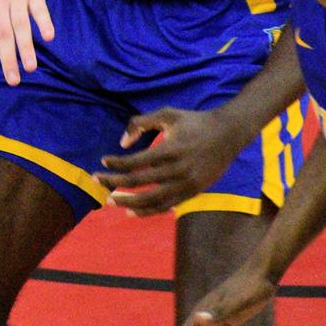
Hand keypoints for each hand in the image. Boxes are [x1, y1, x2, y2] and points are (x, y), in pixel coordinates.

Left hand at [93, 107, 249, 215]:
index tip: (103, 161)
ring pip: (152, 200)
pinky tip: (131, 211)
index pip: (136, 163)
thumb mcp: (167, 114)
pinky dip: (147, 211)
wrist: (229, 134)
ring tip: (109, 200)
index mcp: (171, 149)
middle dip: (114, 183)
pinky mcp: (193, 193)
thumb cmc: (194, 122)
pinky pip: (166, 206)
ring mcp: (187, 184)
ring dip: (128, 202)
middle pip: (139, 183)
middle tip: (96, 181)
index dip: (117, 163)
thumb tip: (122, 143)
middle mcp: (178, 170)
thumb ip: (141, 122)